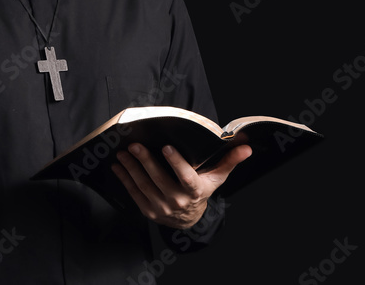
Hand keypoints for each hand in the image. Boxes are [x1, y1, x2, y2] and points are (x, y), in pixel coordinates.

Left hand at [112, 143, 251, 228]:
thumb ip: (229, 161)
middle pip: (159, 179)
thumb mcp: (216, 177)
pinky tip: (118, 166)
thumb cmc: (202, 190)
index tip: (165, 147)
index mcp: (195, 191)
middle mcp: (178, 201)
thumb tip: (246, 146)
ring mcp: (161, 208)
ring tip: (123, 152)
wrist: (189, 219)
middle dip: (145, 161)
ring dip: (131, 168)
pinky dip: (124, 179)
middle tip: (134, 145)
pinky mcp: (148, 211)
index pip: (186, 177)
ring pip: (144, 185)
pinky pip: (134, 193)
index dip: (176, 163)